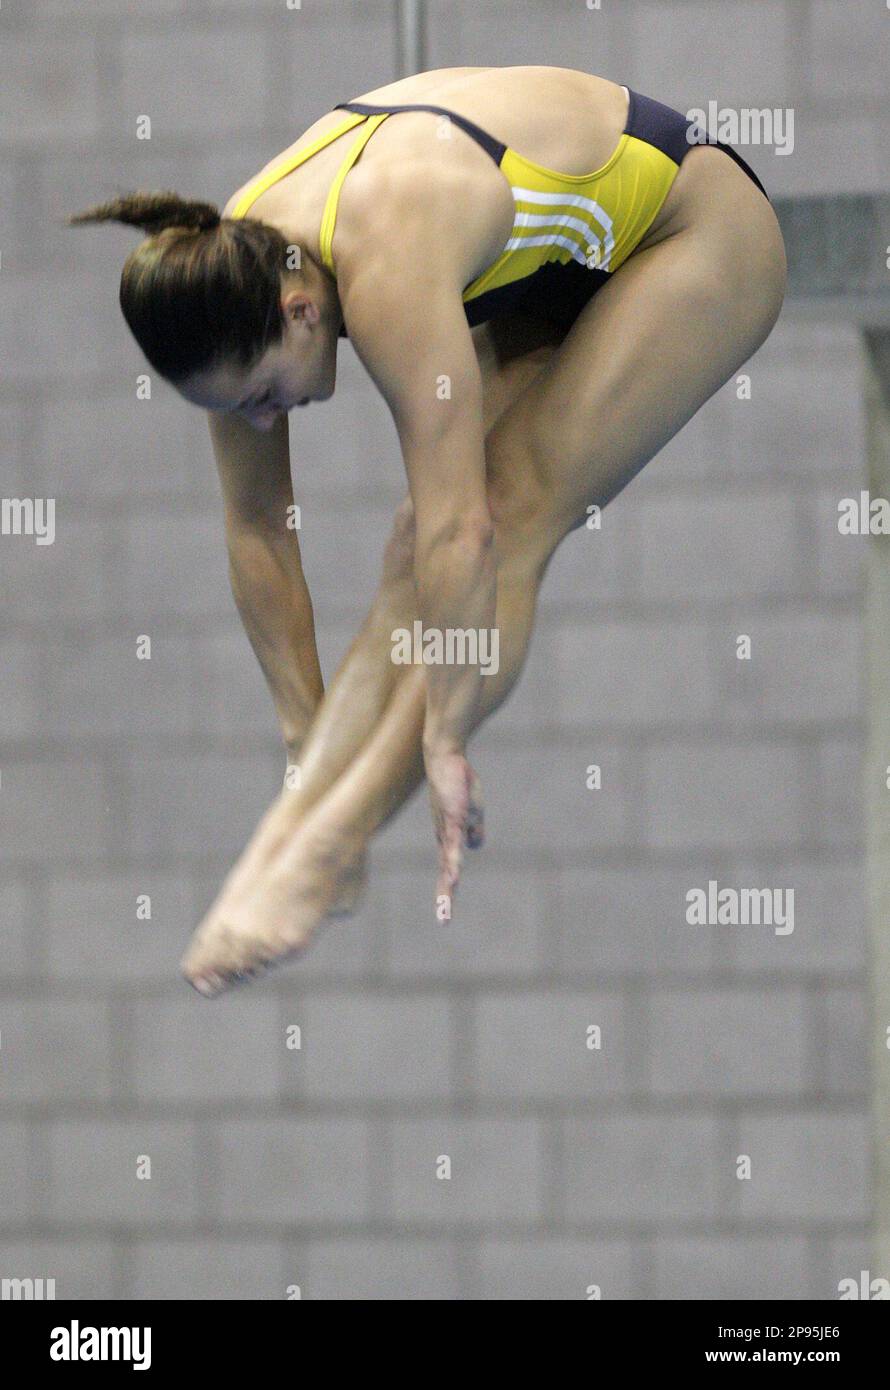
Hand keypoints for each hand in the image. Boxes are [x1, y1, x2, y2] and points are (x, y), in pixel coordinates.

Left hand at [424, 745, 483, 918]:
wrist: (444, 757)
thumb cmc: (458, 782)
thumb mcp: (472, 811)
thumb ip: (474, 829)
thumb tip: (475, 845)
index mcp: (449, 839)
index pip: (448, 869)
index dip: (447, 891)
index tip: (445, 915)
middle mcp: (445, 838)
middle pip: (445, 871)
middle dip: (446, 896)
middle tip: (444, 920)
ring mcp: (447, 828)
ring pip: (449, 860)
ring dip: (449, 883)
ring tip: (447, 903)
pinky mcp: (452, 816)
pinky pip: (454, 841)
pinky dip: (454, 859)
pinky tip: (454, 872)